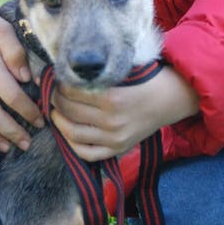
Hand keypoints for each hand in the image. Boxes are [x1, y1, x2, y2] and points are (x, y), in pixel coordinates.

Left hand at [50, 65, 199, 161]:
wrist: (169, 100)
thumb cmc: (145, 80)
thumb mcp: (123, 72)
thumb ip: (98, 75)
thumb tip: (68, 73)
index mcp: (112, 97)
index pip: (72, 92)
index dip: (60, 85)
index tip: (58, 80)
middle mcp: (111, 120)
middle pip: (69, 111)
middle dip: (56, 100)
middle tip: (54, 93)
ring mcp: (114, 138)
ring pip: (73, 133)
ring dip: (58, 120)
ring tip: (56, 111)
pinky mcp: (117, 149)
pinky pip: (87, 153)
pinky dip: (71, 144)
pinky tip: (67, 132)